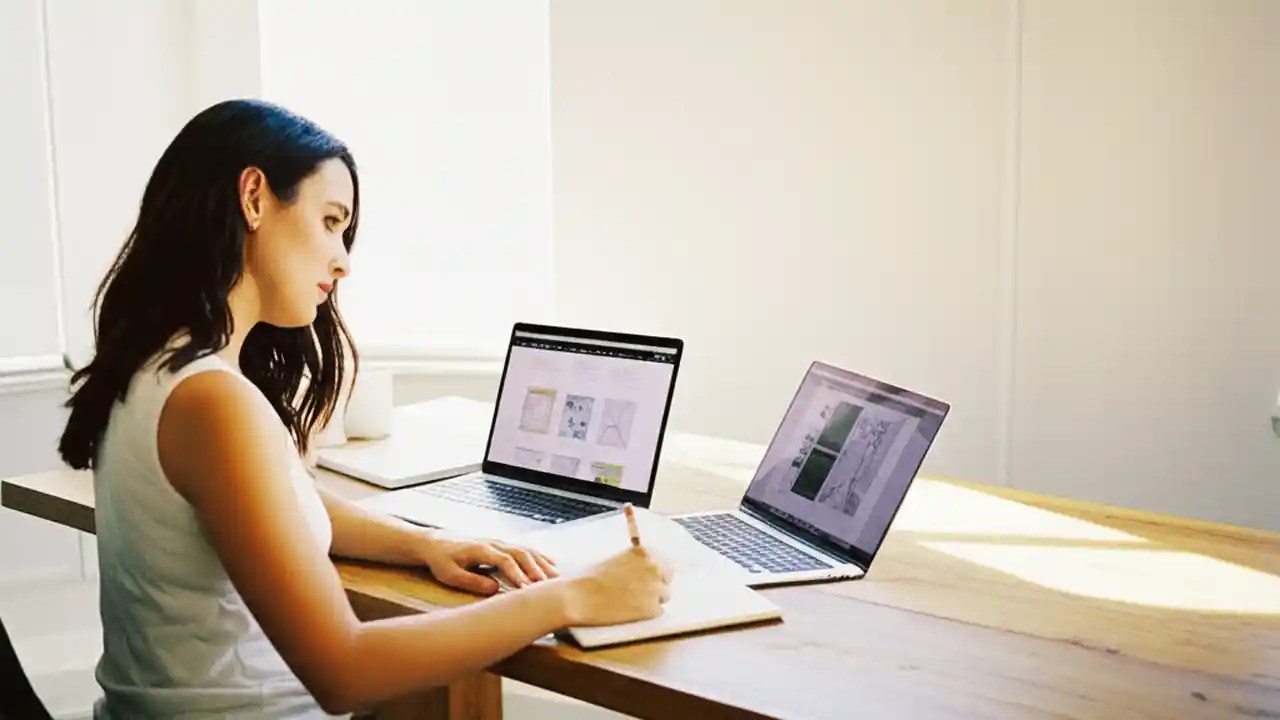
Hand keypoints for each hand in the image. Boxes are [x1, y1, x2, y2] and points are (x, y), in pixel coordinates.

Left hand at [419, 533, 557, 595]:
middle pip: (521, 553)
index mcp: (481, 549)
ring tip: (558, 578)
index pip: (505, 560)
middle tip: (551, 586)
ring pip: (526, 550)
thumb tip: (494, 590)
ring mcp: (500, 542)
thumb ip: (471, 581)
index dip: (518, 574)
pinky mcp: (502, 545)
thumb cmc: (441, 560)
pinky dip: (540, 556)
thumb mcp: (450, 574)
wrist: (436, 542)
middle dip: (536, 570)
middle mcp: (494, 543)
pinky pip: (525, 549)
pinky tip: (552, 565)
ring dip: (542, 563)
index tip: (528, 589)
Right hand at [561, 546, 672, 625]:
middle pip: (666, 577)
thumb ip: (633, 561)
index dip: (653, 571)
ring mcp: (655, 589)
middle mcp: (653, 568)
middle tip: (640, 592)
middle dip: (656, 584)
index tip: (646, 577)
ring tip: (634, 603)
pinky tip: (632, 613)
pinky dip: (648, 613)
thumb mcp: (615, 560)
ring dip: (653, 599)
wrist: (581, 598)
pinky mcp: (652, 609)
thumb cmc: (590, 578)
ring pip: (664, 595)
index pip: (661, 560)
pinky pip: (658, 611)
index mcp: (643, 553)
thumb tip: (642, 569)